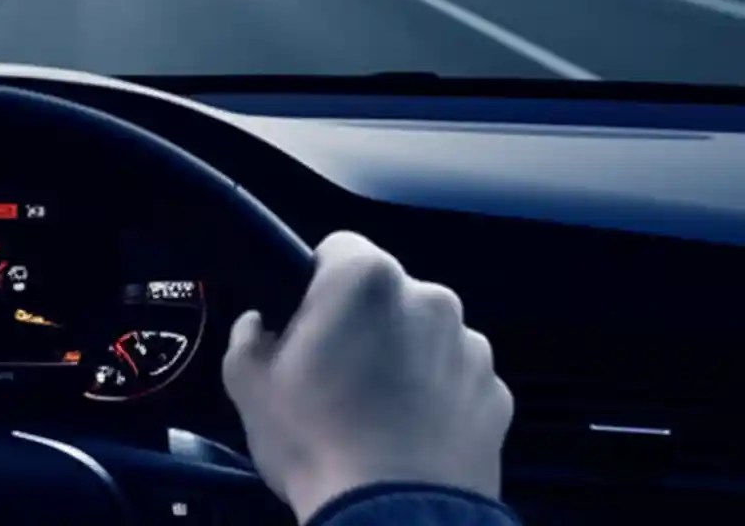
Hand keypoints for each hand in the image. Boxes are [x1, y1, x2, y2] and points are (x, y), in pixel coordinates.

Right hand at [223, 232, 512, 523]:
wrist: (393, 518)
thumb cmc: (315, 440)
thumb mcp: (247, 385)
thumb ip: (248, 337)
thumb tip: (259, 326)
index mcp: (366, 278)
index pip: (337, 248)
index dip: (316, 284)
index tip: (305, 323)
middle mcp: (429, 297)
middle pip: (387, 294)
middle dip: (364, 322)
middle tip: (335, 374)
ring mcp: (471, 346)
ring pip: (426, 336)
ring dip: (404, 358)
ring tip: (376, 412)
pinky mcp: (498, 394)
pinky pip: (457, 380)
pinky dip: (438, 397)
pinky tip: (411, 435)